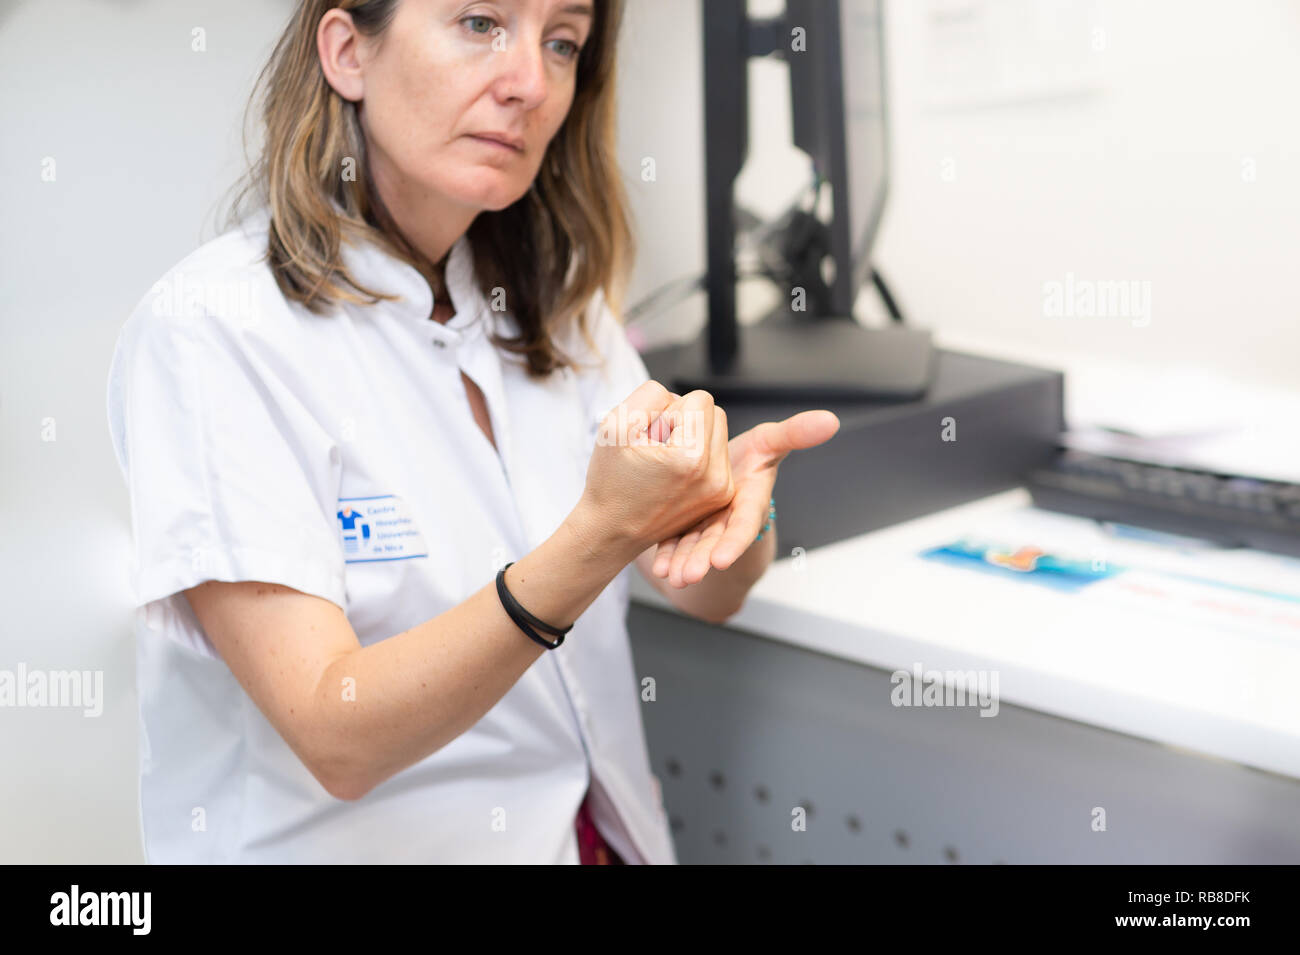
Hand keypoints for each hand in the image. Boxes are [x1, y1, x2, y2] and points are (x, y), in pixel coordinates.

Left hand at [650, 408, 840, 586]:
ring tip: (668, 574)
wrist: (724, 470)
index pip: (745, 523)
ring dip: (683, 563)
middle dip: (702, 559)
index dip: (734, 542)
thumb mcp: (769, 442)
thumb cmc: (749, 458)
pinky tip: (657, 566)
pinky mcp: (687, 527)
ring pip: (695, 547)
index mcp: (751, 500)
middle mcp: (730, 518)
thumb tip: (831, 420)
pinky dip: (668, 555)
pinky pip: (677, 543)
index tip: (720, 560)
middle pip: (717, 542)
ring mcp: (708, 526)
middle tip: (687, 574)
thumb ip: (795, 433)